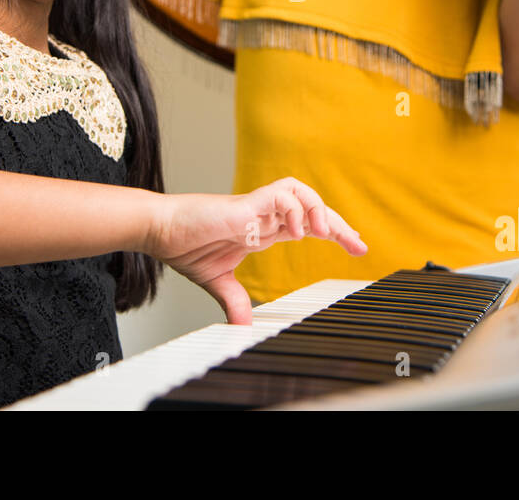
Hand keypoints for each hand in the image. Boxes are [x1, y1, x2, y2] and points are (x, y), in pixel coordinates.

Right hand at [146, 177, 366, 325]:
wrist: (160, 232)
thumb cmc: (184, 246)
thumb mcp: (218, 282)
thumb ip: (235, 302)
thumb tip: (243, 327)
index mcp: (262, 230)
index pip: (307, 225)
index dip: (333, 232)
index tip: (355, 247)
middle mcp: (264, 216)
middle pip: (312, 208)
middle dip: (338, 223)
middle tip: (358, 244)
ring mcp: (255, 208)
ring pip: (299, 191)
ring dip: (317, 210)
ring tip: (325, 234)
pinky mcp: (244, 205)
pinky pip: (278, 194)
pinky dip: (292, 209)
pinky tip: (293, 230)